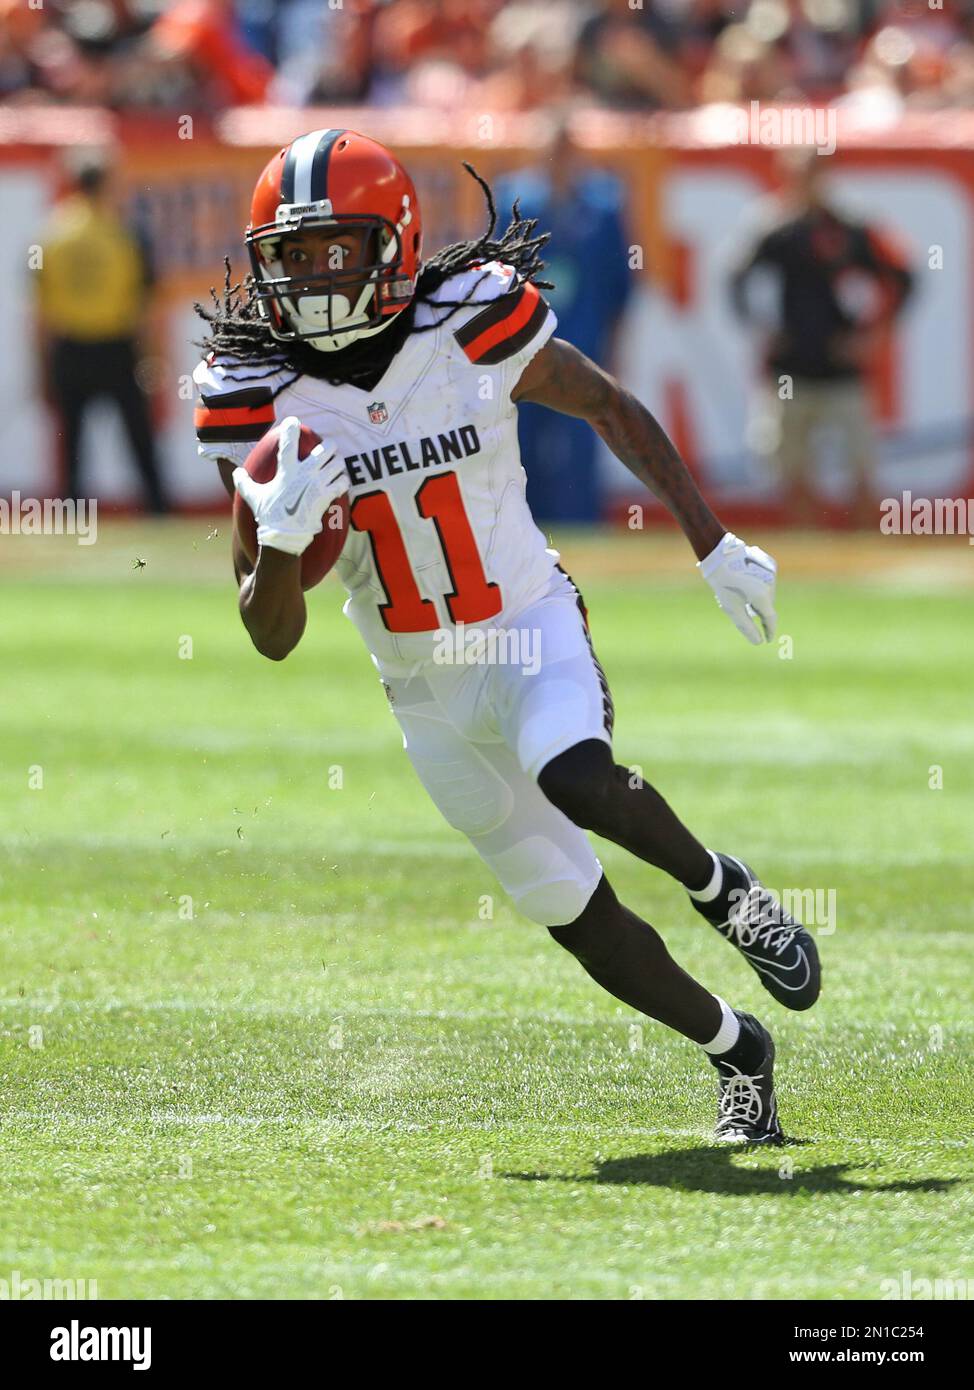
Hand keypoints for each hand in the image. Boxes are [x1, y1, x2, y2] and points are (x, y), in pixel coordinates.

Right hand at [232, 416, 348, 556]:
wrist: (284, 536)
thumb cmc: (268, 516)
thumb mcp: (253, 496)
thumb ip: (244, 481)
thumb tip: (237, 472)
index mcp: (286, 471)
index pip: (288, 443)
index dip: (291, 428)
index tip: (293, 422)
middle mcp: (304, 474)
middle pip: (326, 448)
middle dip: (329, 446)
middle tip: (328, 449)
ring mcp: (318, 485)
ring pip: (338, 463)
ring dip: (338, 463)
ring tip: (335, 466)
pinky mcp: (327, 497)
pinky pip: (343, 482)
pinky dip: (343, 481)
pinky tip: (339, 483)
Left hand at [697, 532, 776, 644]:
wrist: (720, 554)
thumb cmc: (724, 583)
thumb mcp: (732, 608)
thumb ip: (746, 626)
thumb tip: (758, 642)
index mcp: (762, 597)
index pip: (770, 619)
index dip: (769, 630)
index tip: (767, 639)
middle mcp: (771, 584)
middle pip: (767, 605)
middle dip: (757, 610)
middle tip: (743, 607)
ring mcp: (772, 572)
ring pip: (768, 592)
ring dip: (758, 596)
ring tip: (742, 592)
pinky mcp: (770, 563)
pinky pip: (768, 579)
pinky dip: (760, 584)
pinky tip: (747, 579)